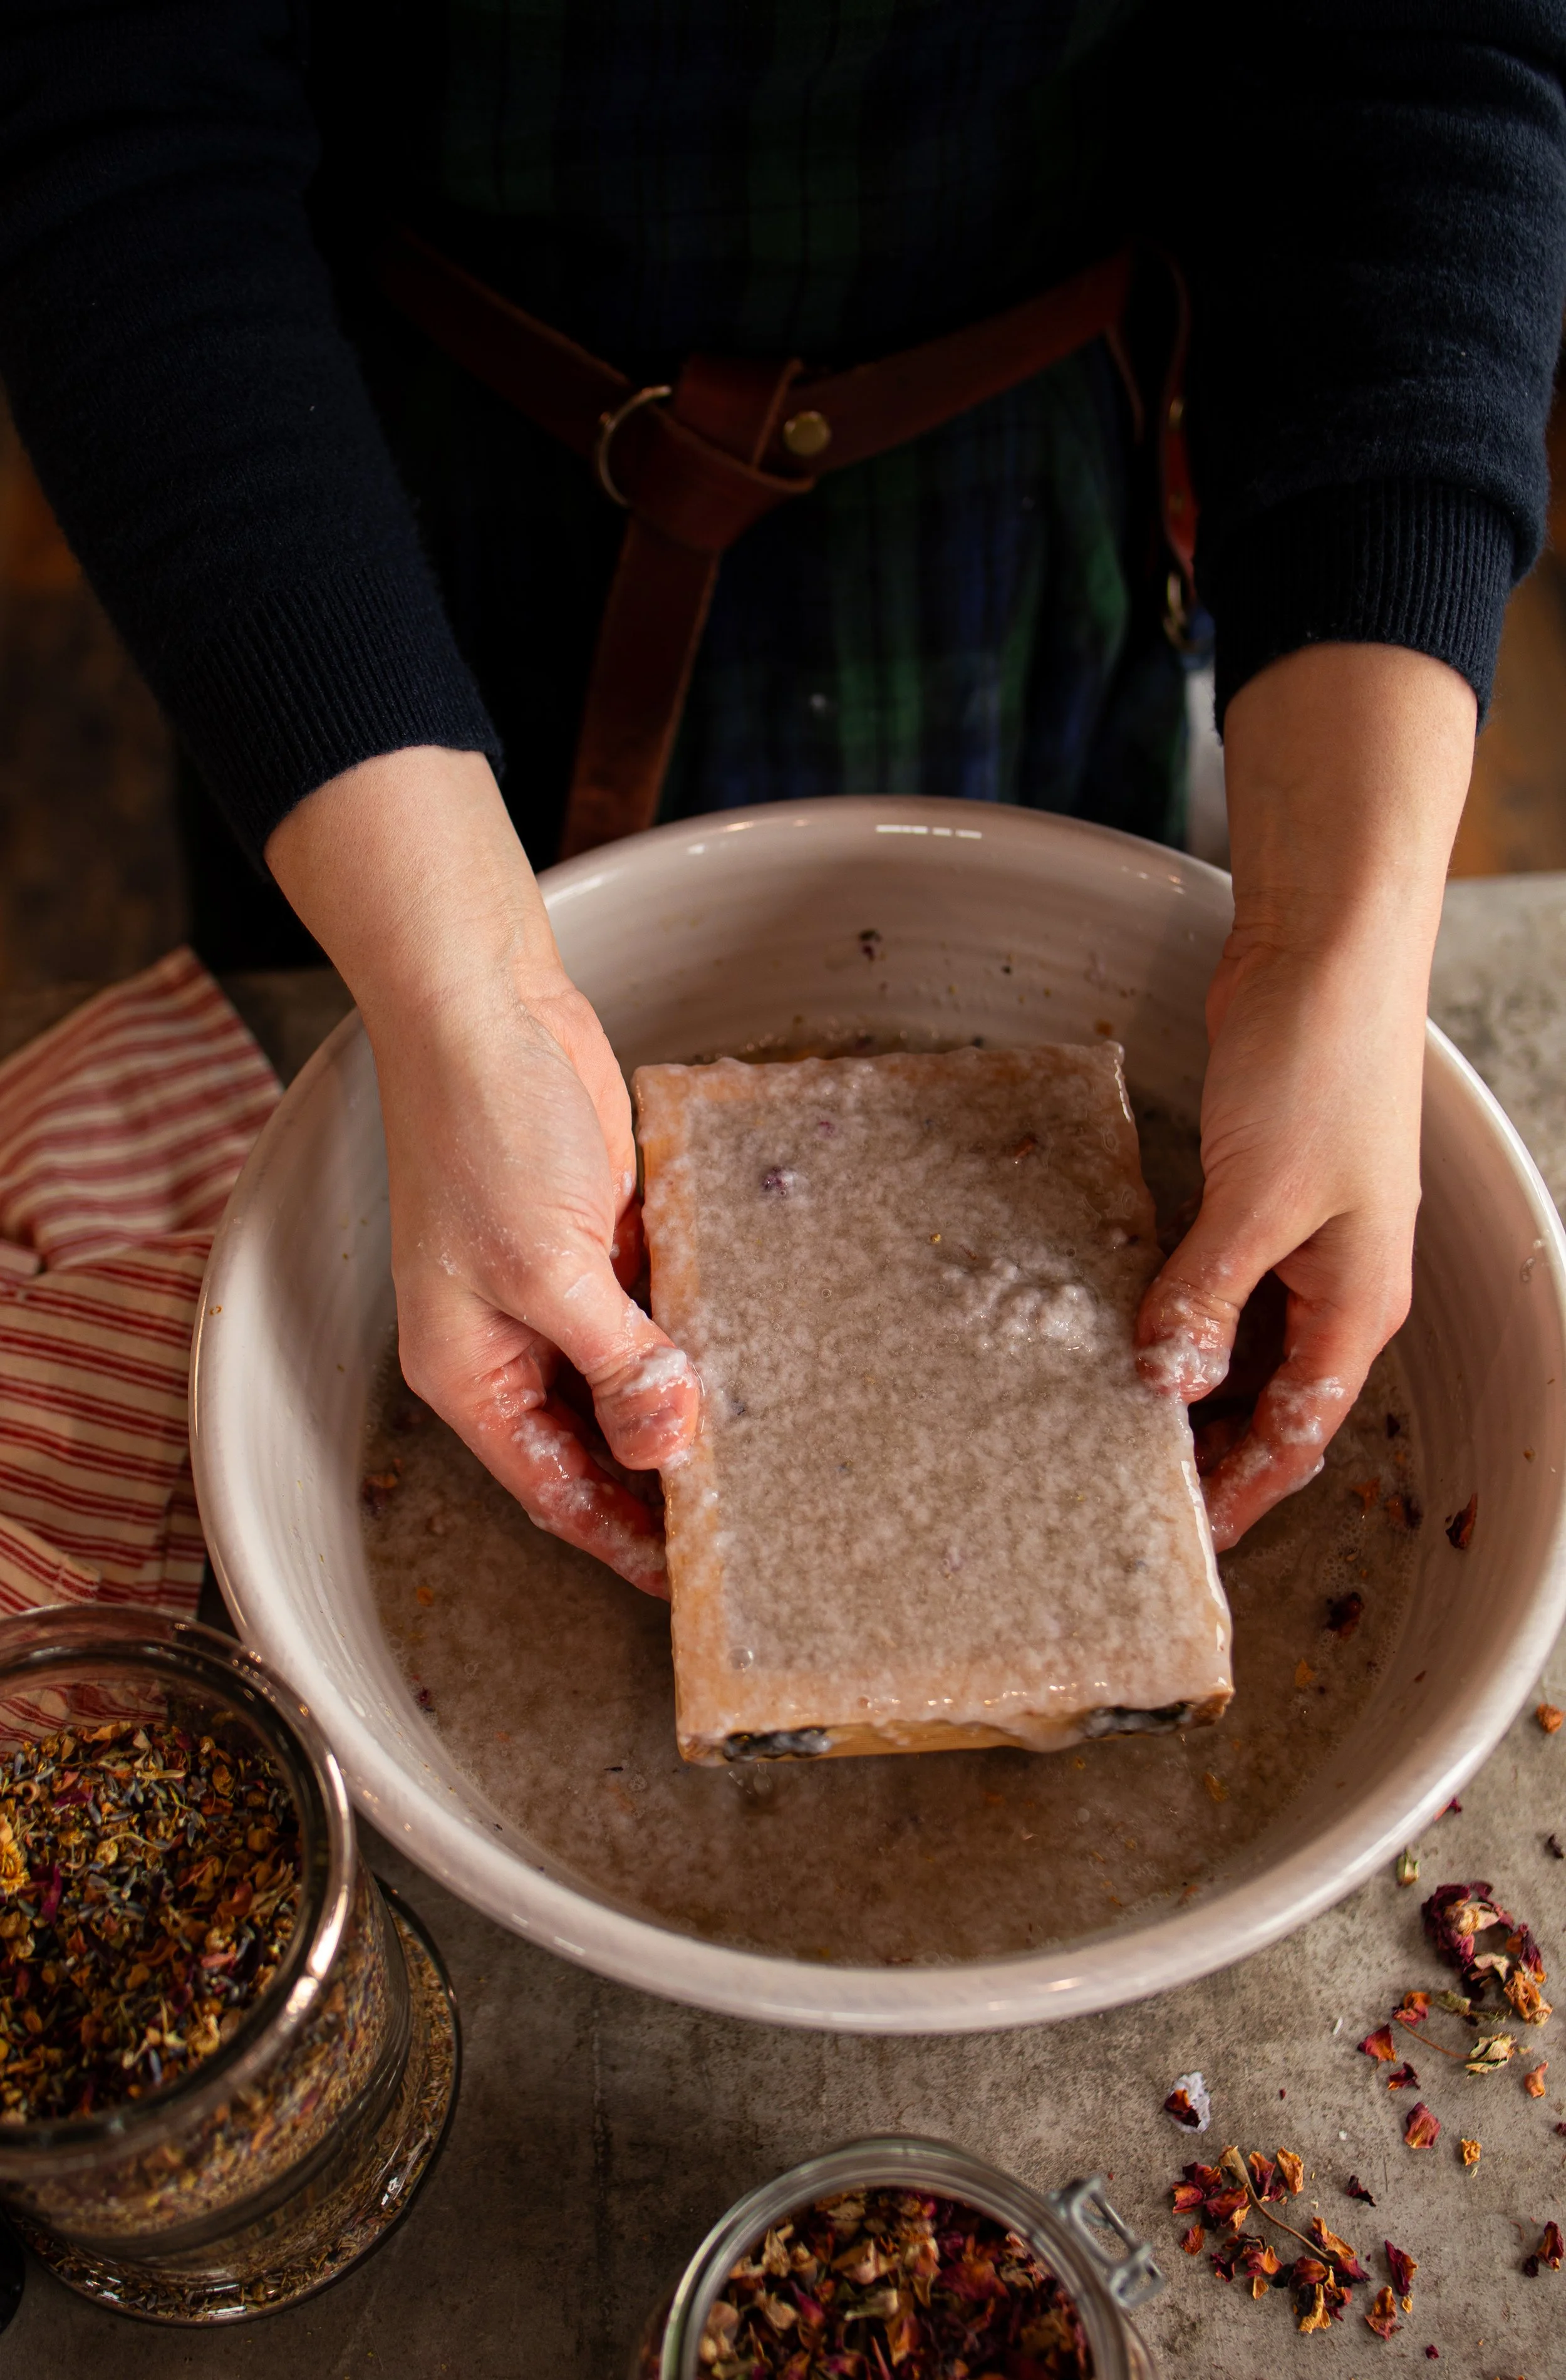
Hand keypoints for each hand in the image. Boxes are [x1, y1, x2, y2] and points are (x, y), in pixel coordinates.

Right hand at [267, 750, 701, 1592]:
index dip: (620, 1540)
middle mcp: (513, 1341)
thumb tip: (668, 1442)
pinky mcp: (607, 1236)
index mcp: (473, 1370)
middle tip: (747, 1522)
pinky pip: (660, 1308)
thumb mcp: (548, 1268)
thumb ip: (616, 1360)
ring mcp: (561, 1288)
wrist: (488, 1009)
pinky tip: (755, 1359)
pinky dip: (700, 1333)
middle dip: (661, 1481)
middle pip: (598, 1442)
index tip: (687, 1582)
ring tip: (765, 1454)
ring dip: (688, 1405)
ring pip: (635, 1377)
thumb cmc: (484, 1133)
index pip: (556, 1488)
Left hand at [1135, 644, 1476, 1548]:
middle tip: (1131, 1497)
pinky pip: (1215, 1283)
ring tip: (1115, 1431)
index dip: (1244, 1492)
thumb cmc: (1317, 1069)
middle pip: (1271, 1400)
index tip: (1185, 1542)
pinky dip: (1177, 1316)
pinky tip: (1125, 1336)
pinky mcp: (1255, 1194)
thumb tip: (1170, 1385)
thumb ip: (1208, 1296)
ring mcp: (1296, 1238)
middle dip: (1212, 1452)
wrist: (1323, 951)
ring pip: (1239, 1345)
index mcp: (1356, 1303)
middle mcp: (1333, 1284)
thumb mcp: (1256, 1199)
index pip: (1299, 1432)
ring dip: (1188, 1386)